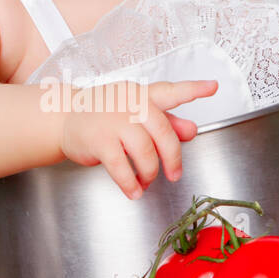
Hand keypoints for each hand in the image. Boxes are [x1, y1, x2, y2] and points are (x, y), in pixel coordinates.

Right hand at [60, 78, 218, 199]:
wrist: (65, 117)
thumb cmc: (104, 115)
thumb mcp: (136, 112)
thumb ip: (166, 121)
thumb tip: (192, 130)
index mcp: (143, 95)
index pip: (171, 91)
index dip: (193, 89)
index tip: (213, 87)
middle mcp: (131, 105)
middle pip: (163, 132)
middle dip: (172, 158)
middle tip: (175, 174)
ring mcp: (115, 122)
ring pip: (145, 153)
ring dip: (149, 174)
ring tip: (146, 182)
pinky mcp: (100, 141)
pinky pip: (122, 168)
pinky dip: (130, 184)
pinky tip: (134, 190)